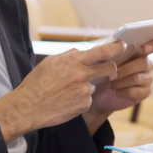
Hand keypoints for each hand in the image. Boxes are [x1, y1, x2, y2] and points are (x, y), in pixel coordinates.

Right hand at [0, 41, 124, 142]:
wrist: (29, 107)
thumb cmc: (36, 84)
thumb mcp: (50, 63)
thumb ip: (68, 56)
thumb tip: (80, 52)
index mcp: (73, 61)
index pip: (102, 51)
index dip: (116, 48)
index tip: (123, 46)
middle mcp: (81, 74)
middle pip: (109, 68)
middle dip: (110, 68)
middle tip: (107, 70)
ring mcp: (84, 90)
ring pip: (94, 86)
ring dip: (86, 87)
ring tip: (66, 92)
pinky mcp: (84, 105)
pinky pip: (87, 100)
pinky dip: (79, 100)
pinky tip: (66, 101)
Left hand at [83, 38, 152, 129]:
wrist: (98, 92)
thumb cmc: (102, 70)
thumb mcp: (104, 57)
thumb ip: (112, 47)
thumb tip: (118, 42)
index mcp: (140, 50)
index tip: (145, 48)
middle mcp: (147, 63)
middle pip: (144, 63)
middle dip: (125, 69)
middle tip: (110, 76)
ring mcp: (147, 78)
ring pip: (137, 78)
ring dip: (120, 81)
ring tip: (110, 83)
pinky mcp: (145, 92)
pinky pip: (134, 91)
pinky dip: (122, 91)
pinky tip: (116, 91)